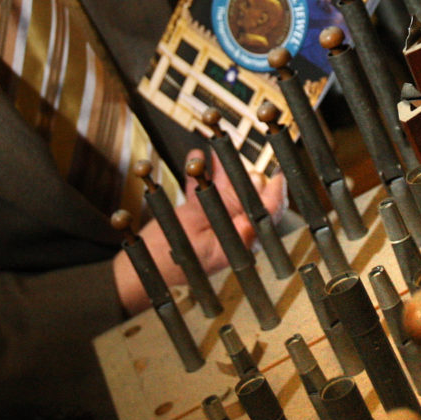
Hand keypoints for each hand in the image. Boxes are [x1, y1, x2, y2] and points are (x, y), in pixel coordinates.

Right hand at [112, 156, 287, 315]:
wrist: (141, 269)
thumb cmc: (173, 266)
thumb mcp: (205, 250)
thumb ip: (230, 234)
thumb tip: (255, 221)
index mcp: (239, 240)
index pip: (267, 213)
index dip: (276, 192)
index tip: (279, 174)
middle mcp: (230, 226)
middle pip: (247, 193)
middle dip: (244, 174)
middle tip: (238, 159)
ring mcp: (213, 216)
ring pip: (225, 185)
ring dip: (221, 168)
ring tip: (216, 150)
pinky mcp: (195, 210)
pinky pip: (201, 185)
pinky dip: (199, 171)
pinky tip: (196, 156)